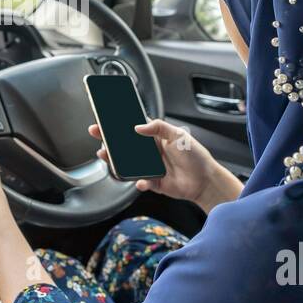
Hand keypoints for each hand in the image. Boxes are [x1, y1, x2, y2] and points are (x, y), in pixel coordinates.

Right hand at [89, 119, 241, 213]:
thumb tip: (138, 126)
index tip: (104, 118)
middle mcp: (149, 151)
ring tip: (106, 155)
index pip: (132, 127)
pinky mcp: (152, 183)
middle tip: (96, 133)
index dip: (118, 123)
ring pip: (126, 163)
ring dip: (114, 160)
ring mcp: (149, 167)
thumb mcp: (178, 135)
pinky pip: (140, 182)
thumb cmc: (195, 155)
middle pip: (124, 145)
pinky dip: (138, 182)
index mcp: (155, 137)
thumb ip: (158, 127)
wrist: (205, 180)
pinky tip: (140, 180)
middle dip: (108, 139)